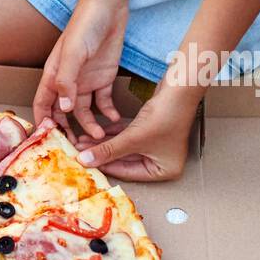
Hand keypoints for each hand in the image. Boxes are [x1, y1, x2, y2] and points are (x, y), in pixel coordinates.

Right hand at [34, 0, 129, 139]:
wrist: (108, 9)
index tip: (48, 139)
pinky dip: (108, 113)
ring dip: (91, 125)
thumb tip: (65, 109)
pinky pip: (104, 102)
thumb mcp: (72, 54)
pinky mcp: (104, 79)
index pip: (43, 105)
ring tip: (100, 137)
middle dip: (68, 130)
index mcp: (53, 77)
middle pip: (64, 113)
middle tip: (76, 147)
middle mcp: (68, 83)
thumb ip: (66, 81)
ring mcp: (86, 82)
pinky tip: (114, 121)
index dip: (43, 122)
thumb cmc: (83, 27)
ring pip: (85, 112)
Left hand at [74, 87, 199, 181]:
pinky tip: (94, 134)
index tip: (83, 165)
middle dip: (100, 154)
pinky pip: (127, 136)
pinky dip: (112, 134)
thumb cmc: (167, 114)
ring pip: (123, 147)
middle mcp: (162, 160)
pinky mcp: (150, 130)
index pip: (127, 173)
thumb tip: (84, 161)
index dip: (104, 167)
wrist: (182, 86)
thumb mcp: (133, 138)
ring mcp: (156, 145)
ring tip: (81, 142)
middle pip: (124, 160)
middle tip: (78, 152)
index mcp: (165, 171)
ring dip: (103, 144)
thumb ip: (108, 151)